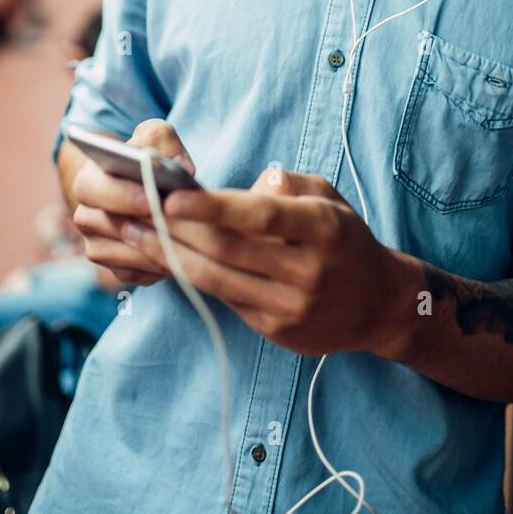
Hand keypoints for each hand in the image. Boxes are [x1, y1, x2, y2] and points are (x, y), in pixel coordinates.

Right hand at [71, 120, 195, 286]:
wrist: (141, 187)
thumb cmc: (147, 157)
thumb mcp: (154, 136)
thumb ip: (163, 141)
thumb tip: (182, 167)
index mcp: (89, 180)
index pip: (92, 189)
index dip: (120, 196)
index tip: (151, 198)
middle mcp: (87, 216)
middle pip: (102, 226)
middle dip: (140, 225)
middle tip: (172, 222)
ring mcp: (98, 245)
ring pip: (119, 255)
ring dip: (152, 248)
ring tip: (187, 239)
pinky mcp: (117, 269)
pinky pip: (134, 274)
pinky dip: (157, 266)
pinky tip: (182, 254)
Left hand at [122, 169, 403, 355]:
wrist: (379, 305)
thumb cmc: (345, 239)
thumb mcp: (329, 198)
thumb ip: (290, 184)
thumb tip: (251, 183)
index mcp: (323, 228)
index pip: (261, 217)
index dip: (213, 208)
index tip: (170, 198)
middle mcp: (308, 270)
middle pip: (229, 250)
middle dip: (175, 230)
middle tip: (133, 208)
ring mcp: (291, 305)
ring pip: (217, 279)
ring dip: (169, 256)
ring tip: (135, 233)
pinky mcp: (277, 330)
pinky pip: (225, 300)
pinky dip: (191, 278)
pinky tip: (165, 259)